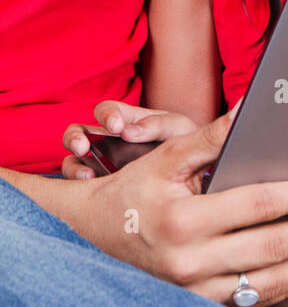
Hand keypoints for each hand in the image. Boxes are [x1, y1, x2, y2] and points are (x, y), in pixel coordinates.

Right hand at [61, 106, 287, 306]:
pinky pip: (253, 300)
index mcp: (184, 220)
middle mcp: (191, 262)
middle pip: (272, 247)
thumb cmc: (135, 192)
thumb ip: (211, 137)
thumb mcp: (167, 157)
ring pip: (268, 282)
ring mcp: (196, 292)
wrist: (94, 240)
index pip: (258, 205)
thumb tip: (250, 105)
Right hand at [62, 100, 202, 178]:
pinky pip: (82, 189)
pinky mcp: (102, 188)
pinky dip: (82, 191)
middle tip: (83, 147)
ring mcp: (101, 165)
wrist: (196, 173)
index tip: (116, 127)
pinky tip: (94, 195)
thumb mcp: (178, 129)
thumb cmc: (185, 142)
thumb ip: (157, 125)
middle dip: (75, 137)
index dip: (107, 115)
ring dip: (73, 166)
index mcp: (127, 120)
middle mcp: (107, 140)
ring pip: (73, 161)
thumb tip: (129, 132)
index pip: (106, 110)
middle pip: (77, 132)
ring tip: (86, 176)